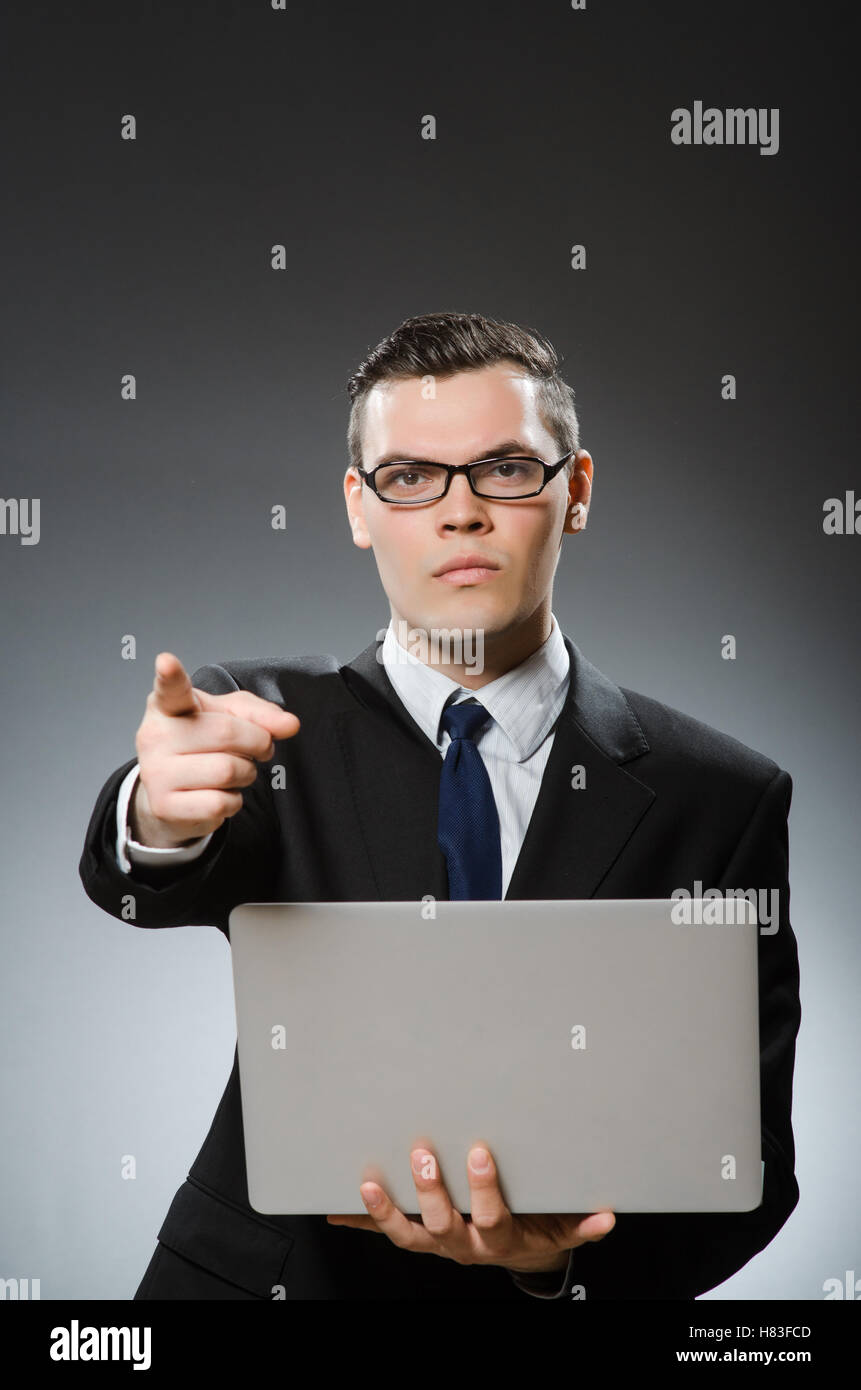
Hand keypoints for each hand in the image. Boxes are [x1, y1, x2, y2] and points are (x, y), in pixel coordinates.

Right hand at [131, 651, 299, 845]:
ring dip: (247, 773)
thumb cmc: (203, 746)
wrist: (172, 794)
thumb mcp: (230, 717)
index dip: (170, 675)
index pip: (170, 689)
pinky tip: (219, 794)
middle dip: (257, 742)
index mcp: (167, 705)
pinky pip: (220, 803)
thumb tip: (290, 725)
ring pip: (227, 771)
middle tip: (260, 747)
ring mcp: (155, 772)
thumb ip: (261, 714)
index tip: (166, 662)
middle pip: (227, 732)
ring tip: (235, 771)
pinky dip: (233, 801)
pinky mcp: (164, 806)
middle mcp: (154, 736)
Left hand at [326, 1144, 614, 1274]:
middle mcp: (463, 1244)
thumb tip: (607, 1217)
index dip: (484, 1189)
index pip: (492, 1216)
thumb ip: (580, 1222)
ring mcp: (437, 1242)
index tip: (480, 1152)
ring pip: (407, 1235)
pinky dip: (359, 1221)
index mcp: (499, 1237)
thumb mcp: (560, 1225)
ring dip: (385, 1211)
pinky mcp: (417, 1236)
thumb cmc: (535, 1225)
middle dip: (431, 1191)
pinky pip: (385, 1231)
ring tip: (368, 1182)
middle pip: (442, 1225)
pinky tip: (335, 1208)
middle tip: (423, 1153)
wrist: (516, 1250)